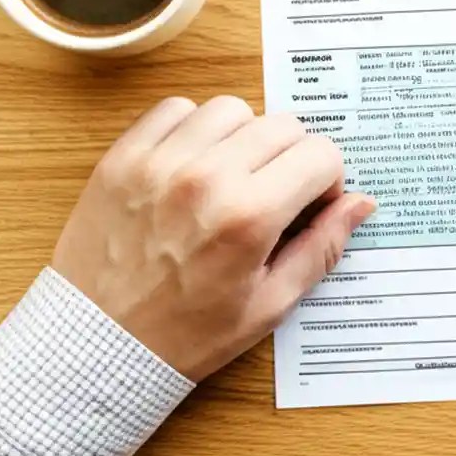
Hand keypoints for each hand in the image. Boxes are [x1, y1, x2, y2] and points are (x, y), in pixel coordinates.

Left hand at [51, 96, 374, 381]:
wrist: (94, 345)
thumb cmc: (184, 335)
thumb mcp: (269, 305)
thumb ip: (322, 248)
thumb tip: (361, 204)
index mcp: (249, 217)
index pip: (320, 155)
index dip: (327, 181)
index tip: (309, 207)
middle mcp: (206, 178)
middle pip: (283, 126)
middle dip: (293, 158)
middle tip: (275, 196)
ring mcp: (159, 162)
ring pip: (232, 110)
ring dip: (244, 137)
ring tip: (233, 177)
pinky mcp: (123, 158)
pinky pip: (175, 110)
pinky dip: (194, 128)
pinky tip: (194, 165)